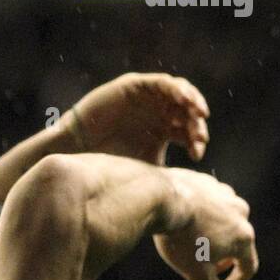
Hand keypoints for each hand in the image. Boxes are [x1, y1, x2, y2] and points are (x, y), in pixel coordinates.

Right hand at [70, 72, 208, 164]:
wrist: (79, 150)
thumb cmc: (108, 164)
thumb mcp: (143, 171)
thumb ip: (163, 176)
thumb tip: (187, 197)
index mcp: (163, 131)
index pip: (188, 133)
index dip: (196, 141)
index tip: (197, 155)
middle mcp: (158, 113)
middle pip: (186, 113)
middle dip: (196, 123)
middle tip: (200, 135)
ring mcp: (148, 98)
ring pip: (178, 94)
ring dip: (191, 100)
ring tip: (199, 112)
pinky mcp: (136, 86)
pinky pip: (161, 82)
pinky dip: (175, 88)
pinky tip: (183, 99)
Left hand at [155, 168, 257, 279]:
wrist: (163, 199)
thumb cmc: (182, 239)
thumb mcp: (197, 273)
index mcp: (244, 237)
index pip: (249, 266)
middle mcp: (241, 213)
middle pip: (239, 242)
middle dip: (225, 259)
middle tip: (209, 268)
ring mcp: (226, 194)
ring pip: (226, 221)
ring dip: (216, 235)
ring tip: (196, 243)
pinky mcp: (209, 182)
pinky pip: (211, 204)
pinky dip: (204, 216)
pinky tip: (187, 221)